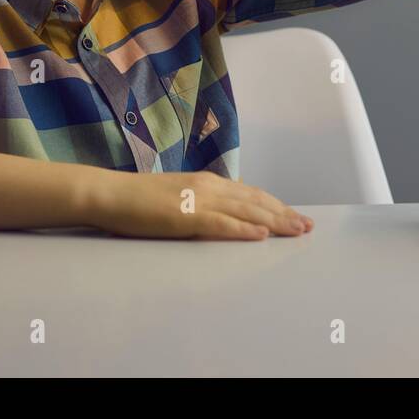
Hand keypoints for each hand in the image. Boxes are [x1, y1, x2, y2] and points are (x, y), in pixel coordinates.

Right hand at [89, 170, 313, 239]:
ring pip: (246, 211)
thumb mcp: (177, 196)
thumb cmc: (138, 200)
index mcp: (206, 183)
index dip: (275, 205)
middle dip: (284, 214)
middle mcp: (208, 187)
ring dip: (274, 222)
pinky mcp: (186, 216)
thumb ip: (200, 203)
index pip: (250, 194)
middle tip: (308, 227)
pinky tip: (261, 235)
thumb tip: (221, 214)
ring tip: (296, 231)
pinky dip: (243, 229)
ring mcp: (198, 200)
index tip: (295, 216)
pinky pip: (221, 224)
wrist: (110, 193)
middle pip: (255, 201)